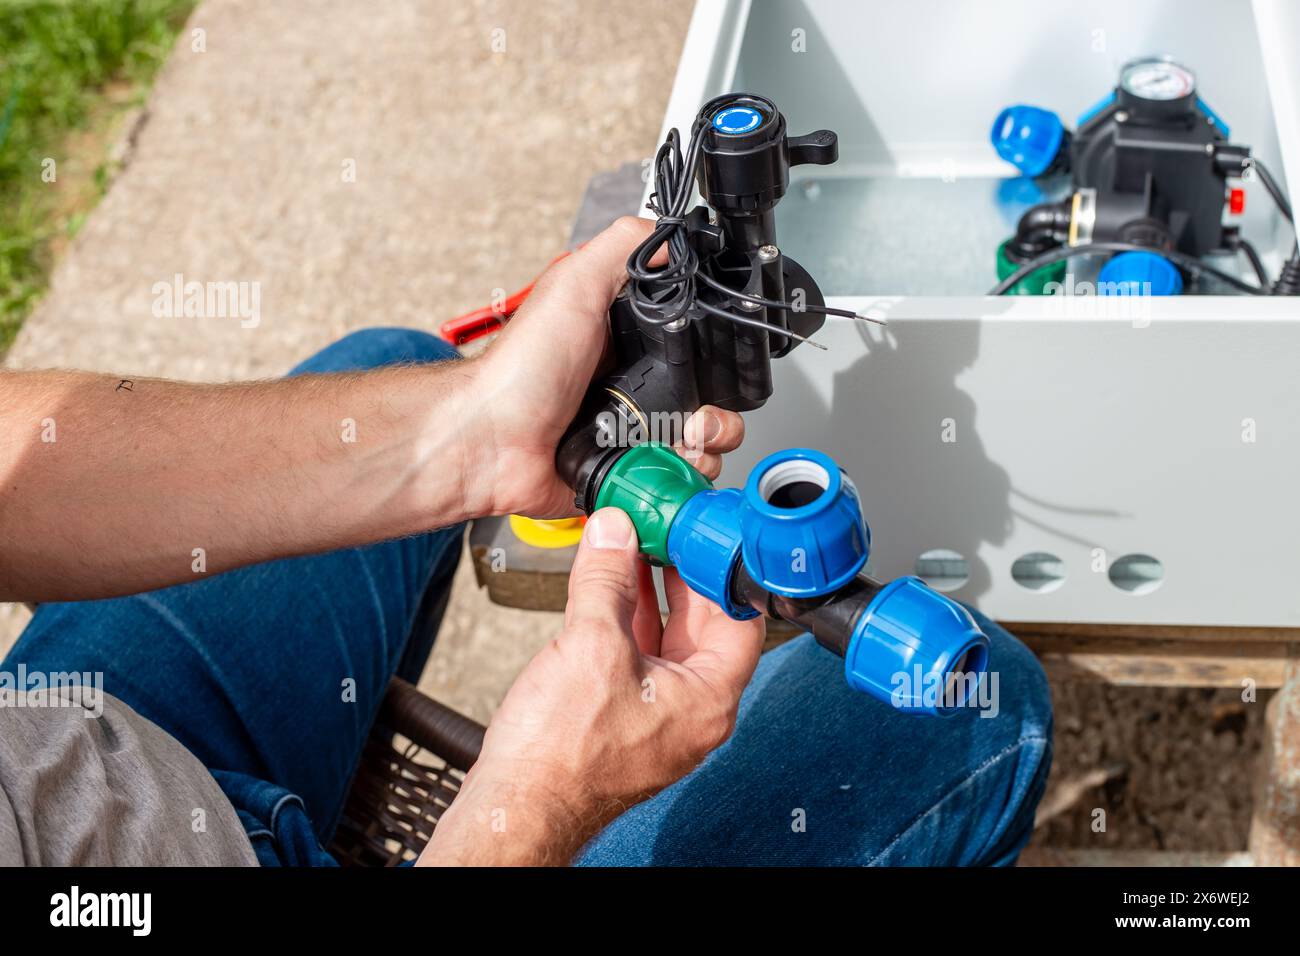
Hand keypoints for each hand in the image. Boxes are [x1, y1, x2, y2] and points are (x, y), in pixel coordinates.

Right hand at [420, 507, 765, 864]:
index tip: (695, 532)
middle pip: (700, 624)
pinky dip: (622, 617)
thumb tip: (614, 534)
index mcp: (708, 699)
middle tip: (658, 530)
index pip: (736, 617)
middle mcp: (691, 710)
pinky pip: (635, 655)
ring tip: (627, 545)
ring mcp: (657, 715)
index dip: (717, 569)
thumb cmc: (561, 756)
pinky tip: (603, 586)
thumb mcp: (590, 644)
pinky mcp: (623, 717)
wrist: (517, 807)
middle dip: (676, 573)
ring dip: (645, 591)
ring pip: (664, 638)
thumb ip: (606, 581)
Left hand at [463, 216, 744, 517]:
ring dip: (707, 445)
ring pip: (701, 446)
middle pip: (709, 401)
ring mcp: (632, 434)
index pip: (696, 348)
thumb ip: (625, 247)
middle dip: (719, 412)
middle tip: (699, 413)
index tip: (719, 361)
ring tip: (682, 440)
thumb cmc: (521, 367)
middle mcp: (634, 388)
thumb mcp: (575, 282)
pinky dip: (681, 477)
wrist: (492, 441)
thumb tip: (676, 234)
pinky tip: (665, 464)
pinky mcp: (627, 473)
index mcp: (628, 342)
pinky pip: (674, 482)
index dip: (716, 355)